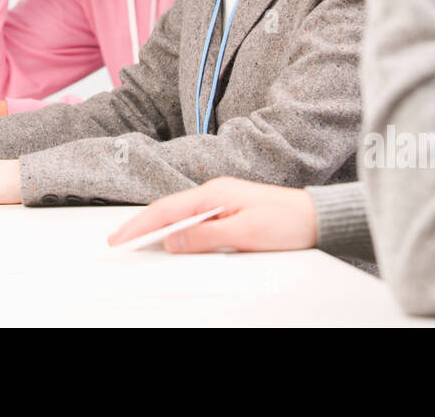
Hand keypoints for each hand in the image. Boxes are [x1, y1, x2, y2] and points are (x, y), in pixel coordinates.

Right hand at [107, 177, 318, 252]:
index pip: (167, 210)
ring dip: (157, 227)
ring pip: (179, 215)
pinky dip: (175, 229)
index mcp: (214, 193)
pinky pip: (193, 220)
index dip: (140, 225)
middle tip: (118, 240)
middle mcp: (215, 193)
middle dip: (141, 225)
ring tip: (136, 239)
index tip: (120, 237)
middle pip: (168, 210)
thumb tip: (173, 241)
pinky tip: (169, 237)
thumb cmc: (287, 222)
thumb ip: (206, 237)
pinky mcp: (228, 211)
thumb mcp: (245, 234)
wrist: (316, 218)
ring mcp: (221, 201)